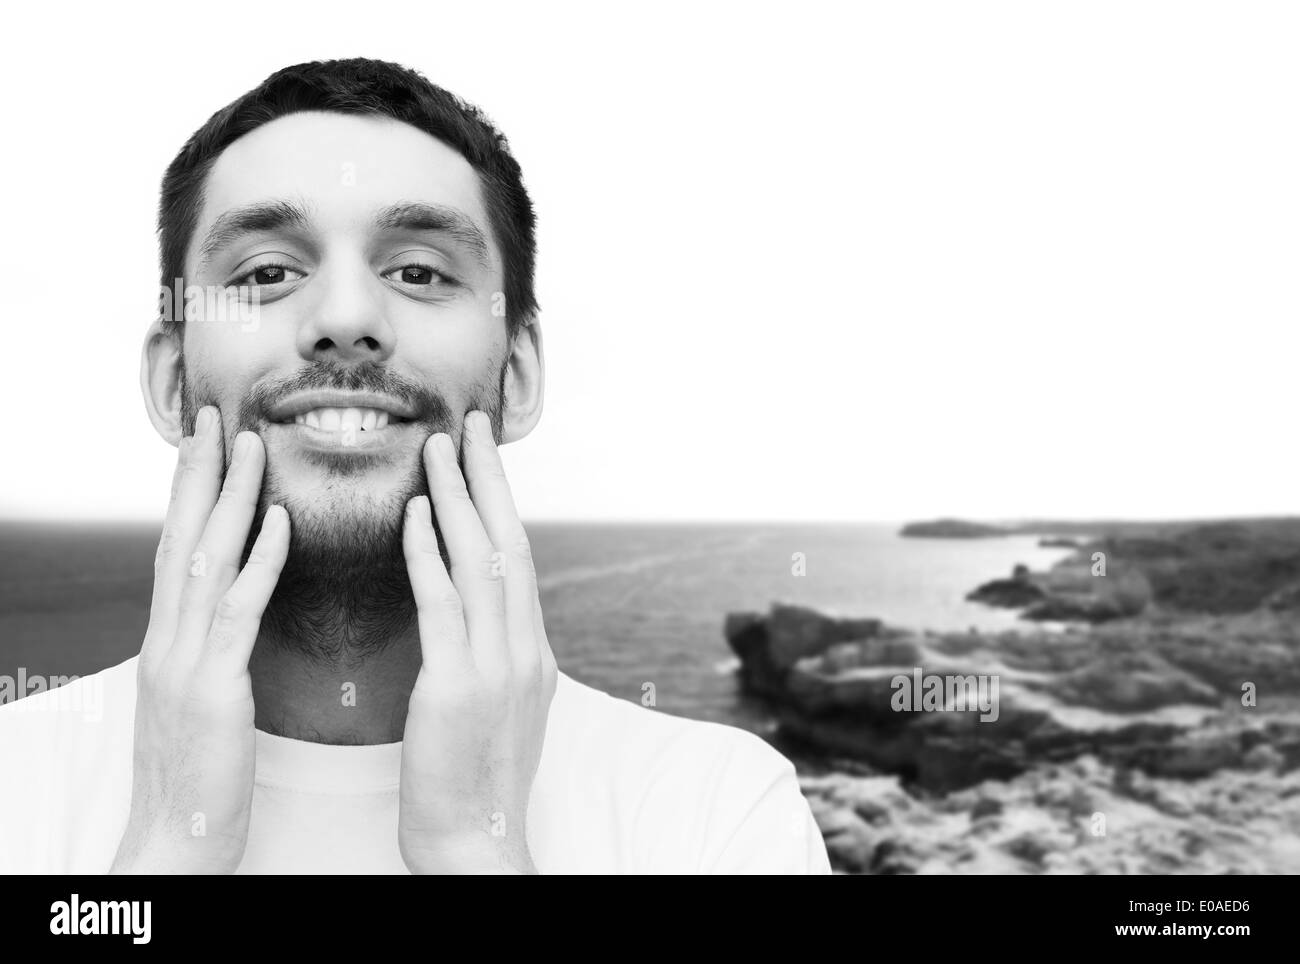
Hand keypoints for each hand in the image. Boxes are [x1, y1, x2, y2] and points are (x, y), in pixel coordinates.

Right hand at [111, 408, 288, 873]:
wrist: (173, 843)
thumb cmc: (198, 775)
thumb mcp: (200, 700)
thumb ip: (212, 652)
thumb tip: (231, 614)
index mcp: (170, 643)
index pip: (179, 551)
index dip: (193, 495)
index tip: (208, 445)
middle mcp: (168, 641)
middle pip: (182, 539)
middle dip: (200, 475)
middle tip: (217, 418)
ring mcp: (184, 662)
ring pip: (205, 561)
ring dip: (230, 499)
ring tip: (249, 444)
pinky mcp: (211, 691)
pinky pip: (237, 613)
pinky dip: (259, 562)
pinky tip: (281, 523)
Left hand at [398, 410, 557, 873]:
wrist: (476, 845)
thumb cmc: (474, 784)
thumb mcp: (501, 711)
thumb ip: (494, 658)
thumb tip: (482, 619)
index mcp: (534, 654)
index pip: (519, 561)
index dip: (500, 505)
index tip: (483, 460)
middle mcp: (525, 650)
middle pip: (511, 542)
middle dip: (489, 480)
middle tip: (471, 426)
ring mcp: (498, 666)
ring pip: (482, 561)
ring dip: (458, 498)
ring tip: (438, 448)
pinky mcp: (457, 686)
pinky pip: (443, 603)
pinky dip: (429, 554)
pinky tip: (412, 516)